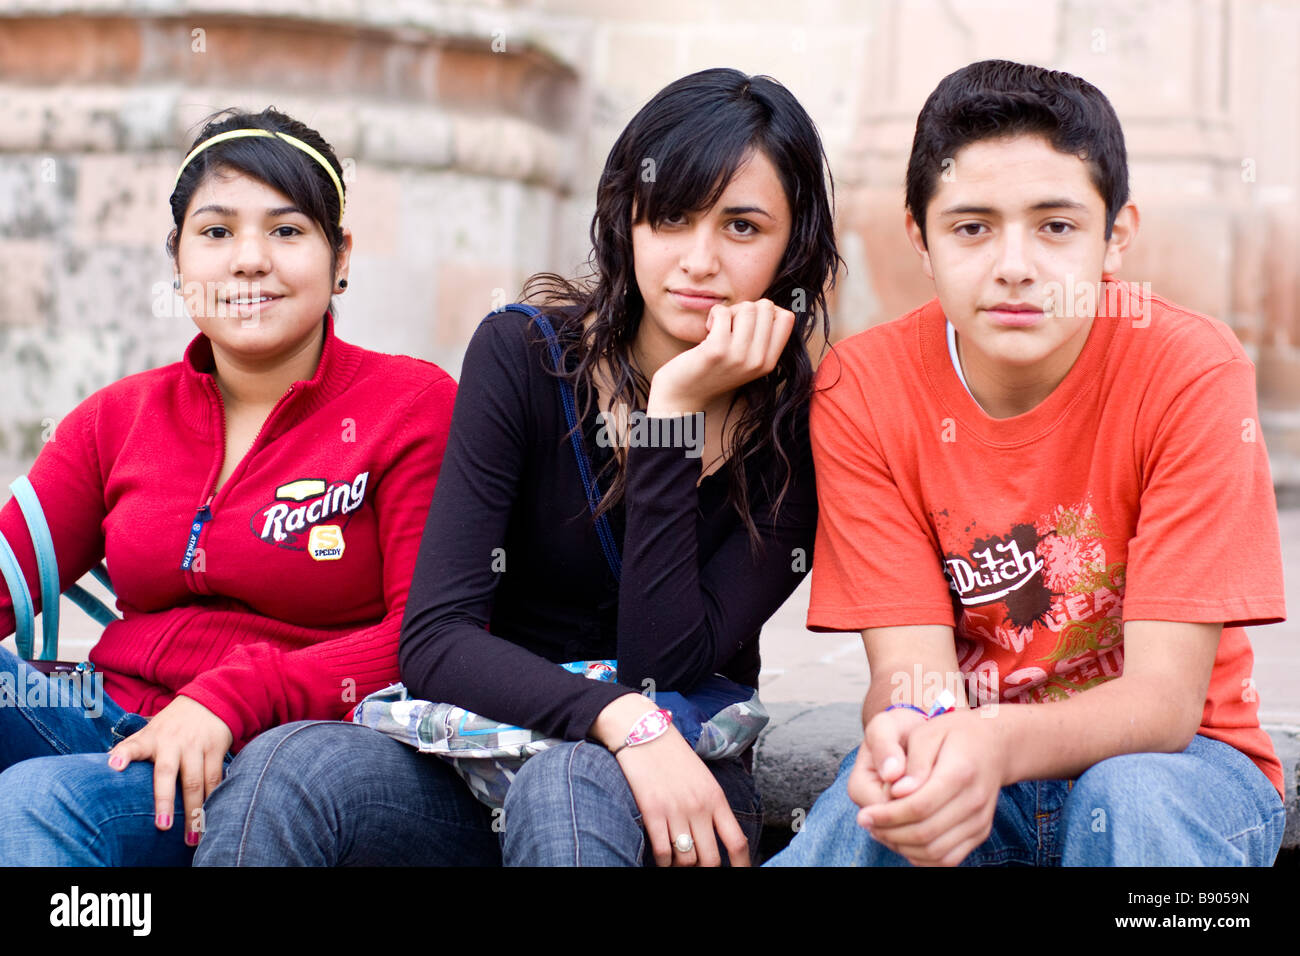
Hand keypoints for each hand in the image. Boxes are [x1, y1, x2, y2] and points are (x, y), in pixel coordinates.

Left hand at [107, 695, 232, 845]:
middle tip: (163, 827)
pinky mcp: (216, 748)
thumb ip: (129, 749)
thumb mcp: (148, 731)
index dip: (123, 755)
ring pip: (196, 781)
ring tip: (193, 836)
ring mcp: (196, 745)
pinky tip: (212, 816)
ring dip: (195, 810)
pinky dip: (214, 798)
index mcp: (151, 739)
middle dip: (165, 801)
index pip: (133, 746)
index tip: (114, 766)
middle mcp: (173, 742)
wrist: (209, 700)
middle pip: (167, 772)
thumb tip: (106, 767)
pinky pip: (215, 778)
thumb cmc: (171, 725)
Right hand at [615, 728, 750, 866]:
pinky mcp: (652, 811)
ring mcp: (675, 810)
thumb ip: (712, 807)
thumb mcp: (703, 778)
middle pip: (711, 860)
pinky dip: (662, 861)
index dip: (742, 866)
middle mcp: (699, 807)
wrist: (644, 732)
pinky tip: (661, 857)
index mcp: (716, 798)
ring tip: (676, 861)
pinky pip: (662, 852)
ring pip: (685, 860)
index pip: (737, 842)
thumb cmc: (673, 756)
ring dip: (681, 866)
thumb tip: (717, 838)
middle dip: (705, 870)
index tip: (740, 874)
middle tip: (697, 866)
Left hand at [646, 299, 795, 415]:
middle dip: (746, 308)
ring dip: (730, 311)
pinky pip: (723, 312)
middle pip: (767, 307)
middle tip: (731, 326)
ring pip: (747, 307)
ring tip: (719, 329)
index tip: (749, 322)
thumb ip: (761, 339)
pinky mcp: (717, 350)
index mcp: (768, 362)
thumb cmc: (712, 370)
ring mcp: (739, 356)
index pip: (787, 318)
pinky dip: (713, 314)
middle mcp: (758, 361)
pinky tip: (707, 330)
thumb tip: (769, 306)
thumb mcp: (745, 360)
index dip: (767, 311)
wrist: (683, 395)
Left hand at [856, 709, 1005, 866]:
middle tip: (867, 824)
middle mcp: (975, 801)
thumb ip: (913, 762)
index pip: (919, 806)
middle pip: (926, 833)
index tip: (863, 814)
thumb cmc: (953, 734)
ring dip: (903, 847)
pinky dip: (922, 856)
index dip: (886, 815)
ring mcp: (980, 820)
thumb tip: (897, 791)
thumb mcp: (927, 733)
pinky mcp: (980, 832)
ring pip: (936, 852)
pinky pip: (949, 858)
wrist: (993, 744)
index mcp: (960, 772)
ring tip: (880, 831)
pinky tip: (902, 840)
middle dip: (889, 833)